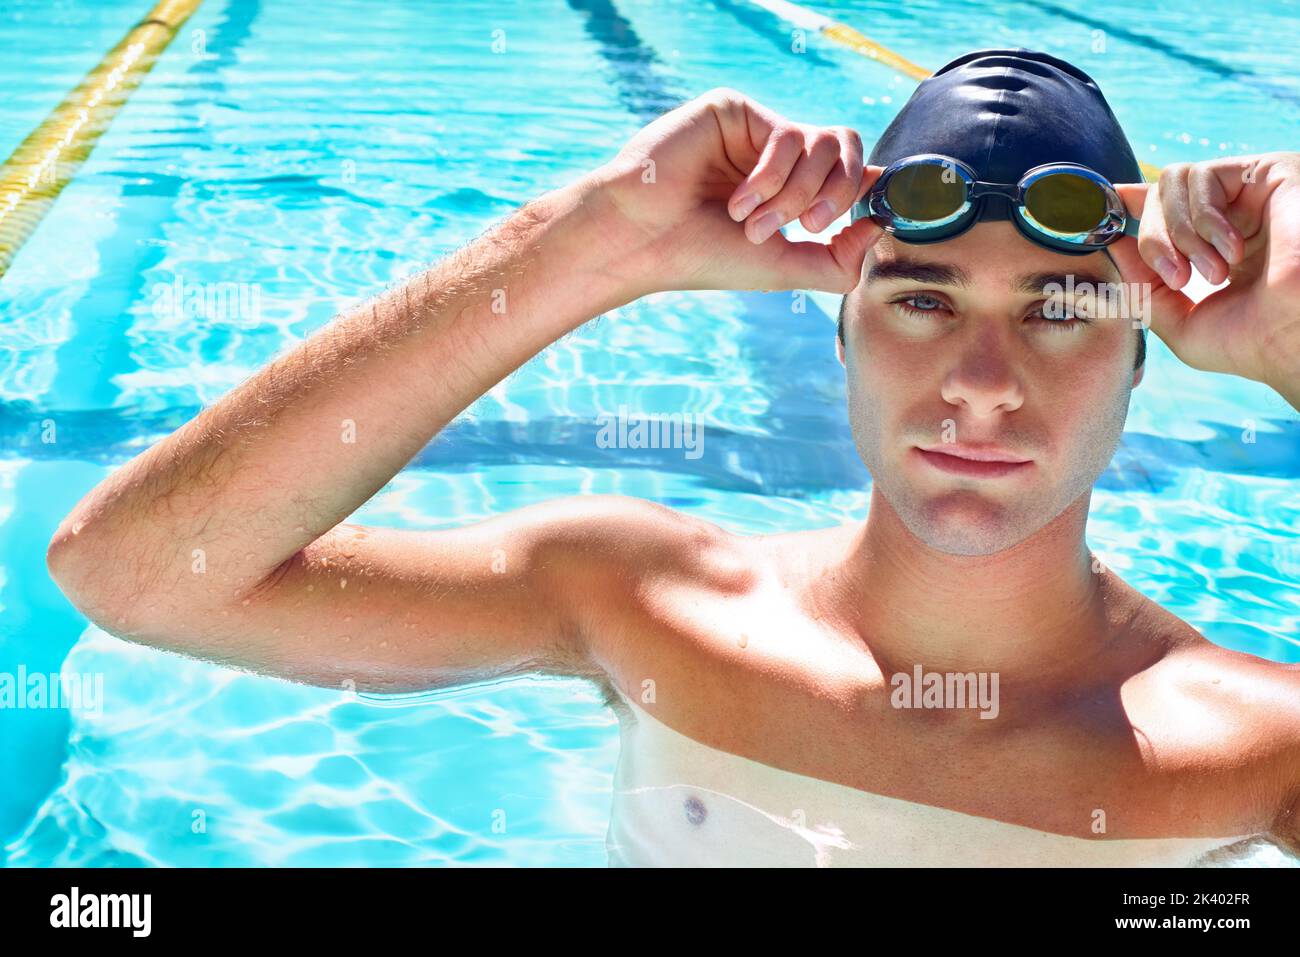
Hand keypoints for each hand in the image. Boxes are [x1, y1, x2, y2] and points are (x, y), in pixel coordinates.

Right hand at [589, 88, 883, 296]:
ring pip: (824, 142)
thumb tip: (882, 225)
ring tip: (753, 222)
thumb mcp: (784, 269)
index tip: (881, 212)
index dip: (872, 187)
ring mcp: (756, 131)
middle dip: (836, 196)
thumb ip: (838, 258)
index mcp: (789, 189)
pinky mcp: (738, 110)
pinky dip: (772, 177)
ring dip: (795, 195)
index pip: (851, 171)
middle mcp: (777, 156)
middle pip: (848, 150)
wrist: (644, 240)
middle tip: (805, 227)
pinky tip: (738, 201)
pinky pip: (790, 135)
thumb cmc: (703, 257)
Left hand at [1111, 152, 1299, 400]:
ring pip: (1172, 182)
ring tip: (1212, 272)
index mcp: (1215, 245)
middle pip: (1157, 198)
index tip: (1096, 201)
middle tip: (1177, 278)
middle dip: (1154, 242)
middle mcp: (1234, 213)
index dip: (1128, 202)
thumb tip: (1112, 243)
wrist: (1293, 336)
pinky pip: (1199, 176)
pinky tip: (1231, 251)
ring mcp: (1249, 192)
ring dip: (1180, 234)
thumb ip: (1142, 286)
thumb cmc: (1248, 340)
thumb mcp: (1179, 323)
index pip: (1165, 209)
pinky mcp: (1266, 171)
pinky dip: (1202, 219)